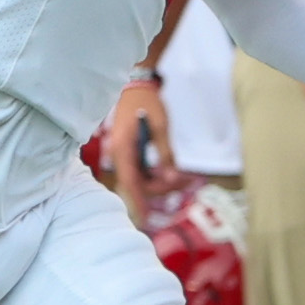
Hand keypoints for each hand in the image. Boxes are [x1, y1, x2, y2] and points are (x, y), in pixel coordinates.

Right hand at [103, 77, 187, 222]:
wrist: (137, 85)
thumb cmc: (147, 102)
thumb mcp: (160, 127)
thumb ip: (165, 154)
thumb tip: (172, 177)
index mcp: (122, 148)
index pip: (129, 182)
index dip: (138, 201)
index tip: (145, 219)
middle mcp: (120, 154)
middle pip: (138, 183)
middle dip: (160, 187)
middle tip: (184, 181)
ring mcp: (125, 154)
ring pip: (142, 179)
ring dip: (161, 181)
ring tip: (184, 176)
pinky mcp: (131, 152)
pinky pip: (143, 170)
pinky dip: (158, 174)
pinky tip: (173, 171)